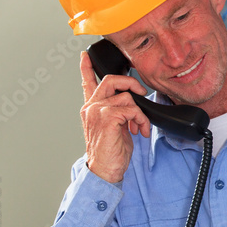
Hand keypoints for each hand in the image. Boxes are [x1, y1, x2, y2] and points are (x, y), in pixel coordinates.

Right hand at [79, 51, 151, 183]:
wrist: (105, 170)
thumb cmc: (111, 151)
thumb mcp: (116, 126)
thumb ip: (119, 111)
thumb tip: (133, 102)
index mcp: (92, 108)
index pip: (87, 83)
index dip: (86, 67)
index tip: (85, 56)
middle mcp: (91, 107)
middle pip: (110, 79)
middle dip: (131, 83)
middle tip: (142, 93)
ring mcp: (97, 111)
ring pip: (126, 96)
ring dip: (140, 112)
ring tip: (139, 126)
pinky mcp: (106, 118)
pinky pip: (131, 108)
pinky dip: (140, 119)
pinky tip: (138, 130)